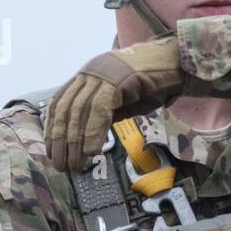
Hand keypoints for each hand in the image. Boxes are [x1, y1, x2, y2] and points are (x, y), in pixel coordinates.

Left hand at [44, 38, 184, 170]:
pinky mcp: (118, 78)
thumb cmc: (152, 83)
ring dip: (76, 142)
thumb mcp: (122, 101)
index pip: (59, 104)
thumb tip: (86, 141)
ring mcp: (103, 73)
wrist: (178, 64)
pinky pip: (100, 109)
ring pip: (80, 111)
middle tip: (63, 166)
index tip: (53, 152)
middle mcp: (90, 72)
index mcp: (87, 76)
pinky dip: (94, 131)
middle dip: (61, 141)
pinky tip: (93, 150)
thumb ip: (104, 115)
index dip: (53, 130)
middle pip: (66, 110)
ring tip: (78, 164)